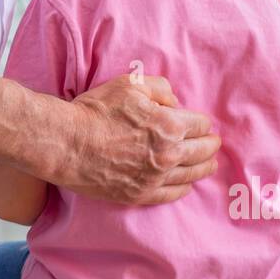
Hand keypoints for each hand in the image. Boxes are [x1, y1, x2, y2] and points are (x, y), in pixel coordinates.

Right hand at [49, 75, 220, 205]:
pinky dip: (183, 188)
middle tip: (213, 143)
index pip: (201, 125)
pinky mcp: (140, 194)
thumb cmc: (95, 111)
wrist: (66, 144)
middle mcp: (168, 154)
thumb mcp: (129, 84)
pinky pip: (172, 194)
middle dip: (210, 145)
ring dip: (204, 167)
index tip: (201, 123)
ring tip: (209, 164)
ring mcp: (155, 178)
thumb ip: (160, 88)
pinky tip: (186, 184)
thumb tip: (175, 102)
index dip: (202, 122)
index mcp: (169, 125)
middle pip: (203, 151)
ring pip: (192, 174)